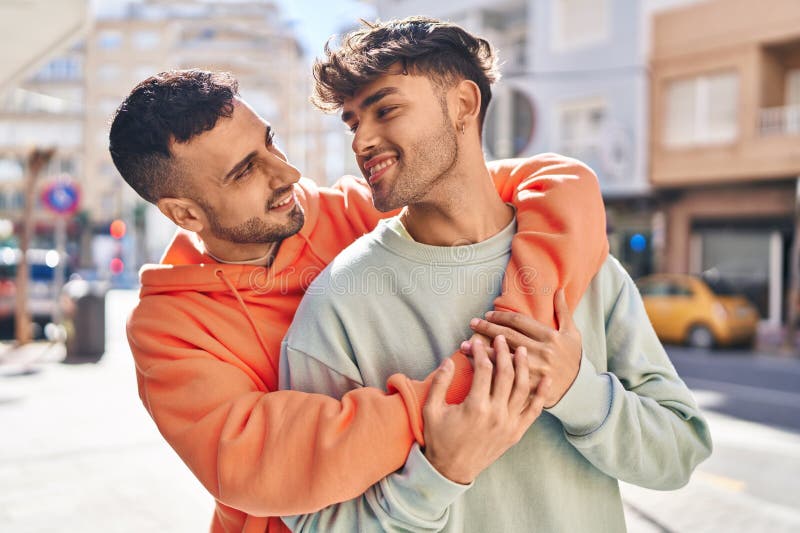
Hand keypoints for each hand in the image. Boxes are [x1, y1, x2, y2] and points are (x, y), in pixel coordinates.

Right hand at [422, 335, 549, 484]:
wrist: (451, 470)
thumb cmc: (439, 439)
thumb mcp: (431, 410)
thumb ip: (440, 383)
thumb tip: (449, 359)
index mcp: (475, 406)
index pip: (484, 369)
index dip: (481, 351)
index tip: (477, 341)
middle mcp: (496, 414)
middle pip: (506, 374)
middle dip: (503, 352)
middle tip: (501, 339)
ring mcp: (509, 424)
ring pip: (522, 388)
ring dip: (523, 367)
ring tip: (521, 350)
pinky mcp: (516, 433)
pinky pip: (534, 411)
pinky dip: (541, 394)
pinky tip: (546, 379)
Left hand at [462, 289, 581, 408]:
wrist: (580, 388)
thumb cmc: (573, 358)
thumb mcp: (573, 333)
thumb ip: (563, 311)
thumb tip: (558, 289)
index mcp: (550, 336)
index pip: (520, 322)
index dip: (501, 317)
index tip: (487, 315)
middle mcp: (542, 352)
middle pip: (508, 337)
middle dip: (487, 329)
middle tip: (472, 323)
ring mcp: (536, 370)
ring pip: (504, 358)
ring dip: (482, 351)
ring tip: (464, 345)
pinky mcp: (531, 386)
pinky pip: (506, 378)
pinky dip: (490, 372)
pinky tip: (475, 368)